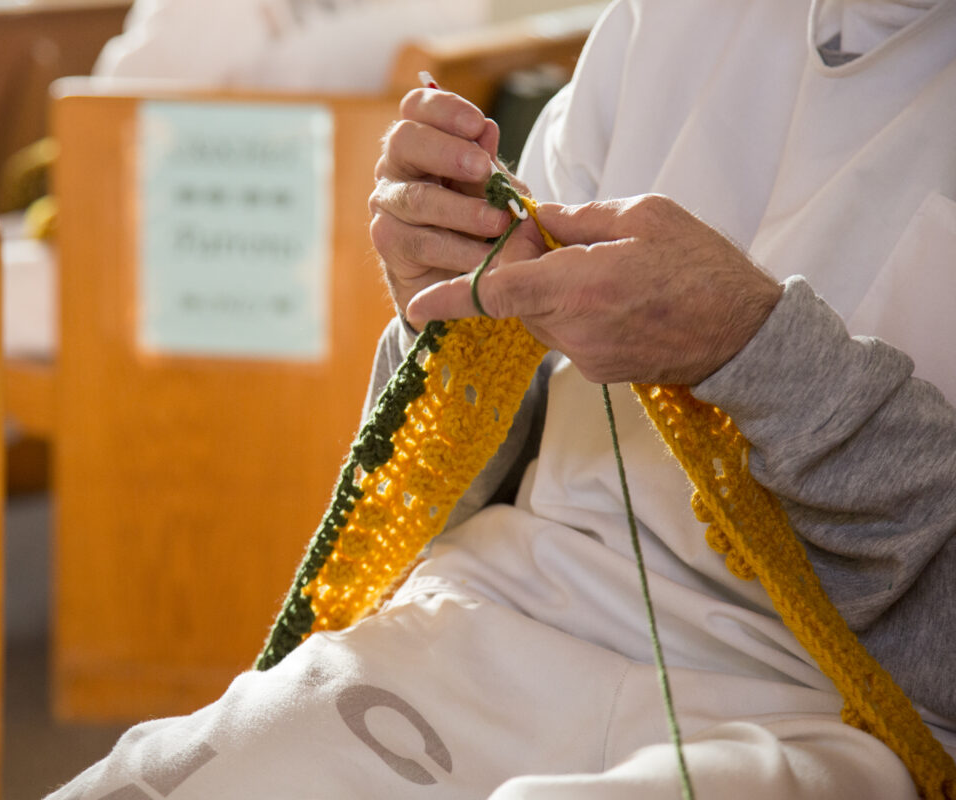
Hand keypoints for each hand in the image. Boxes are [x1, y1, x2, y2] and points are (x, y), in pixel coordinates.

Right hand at [368, 88, 516, 315]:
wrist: (459, 278)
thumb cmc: (476, 224)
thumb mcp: (491, 190)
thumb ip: (487, 165)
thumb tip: (487, 130)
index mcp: (421, 141)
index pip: (417, 107)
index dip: (444, 108)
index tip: (477, 123)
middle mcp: (396, 167)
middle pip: (405, 140)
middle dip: (447, 151)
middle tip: (482, 168)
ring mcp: (386, 204)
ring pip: (417, 198)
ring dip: (462, 210)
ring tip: (499, 222)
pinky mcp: (388, 242)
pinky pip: (421, 242)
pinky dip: (459, 250)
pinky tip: (486, 257)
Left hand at [406, 194, 783, 385]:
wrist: (745, 336)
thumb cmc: (701, 267)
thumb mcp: (645, 216)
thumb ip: (579, 218)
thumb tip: (537, 220)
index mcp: (578, 285)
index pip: (494, 294)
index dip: (450, 297)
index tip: (415, 304)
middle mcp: (573, 328)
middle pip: (514, 302)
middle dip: (517, 271)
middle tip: (544, 238)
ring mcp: (585, 356)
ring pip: (538, 319)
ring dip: (546, 293)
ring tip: (591, 266)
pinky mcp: (597, 372)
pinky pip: (564, 336)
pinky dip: (571, 313)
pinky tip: (609, 297)